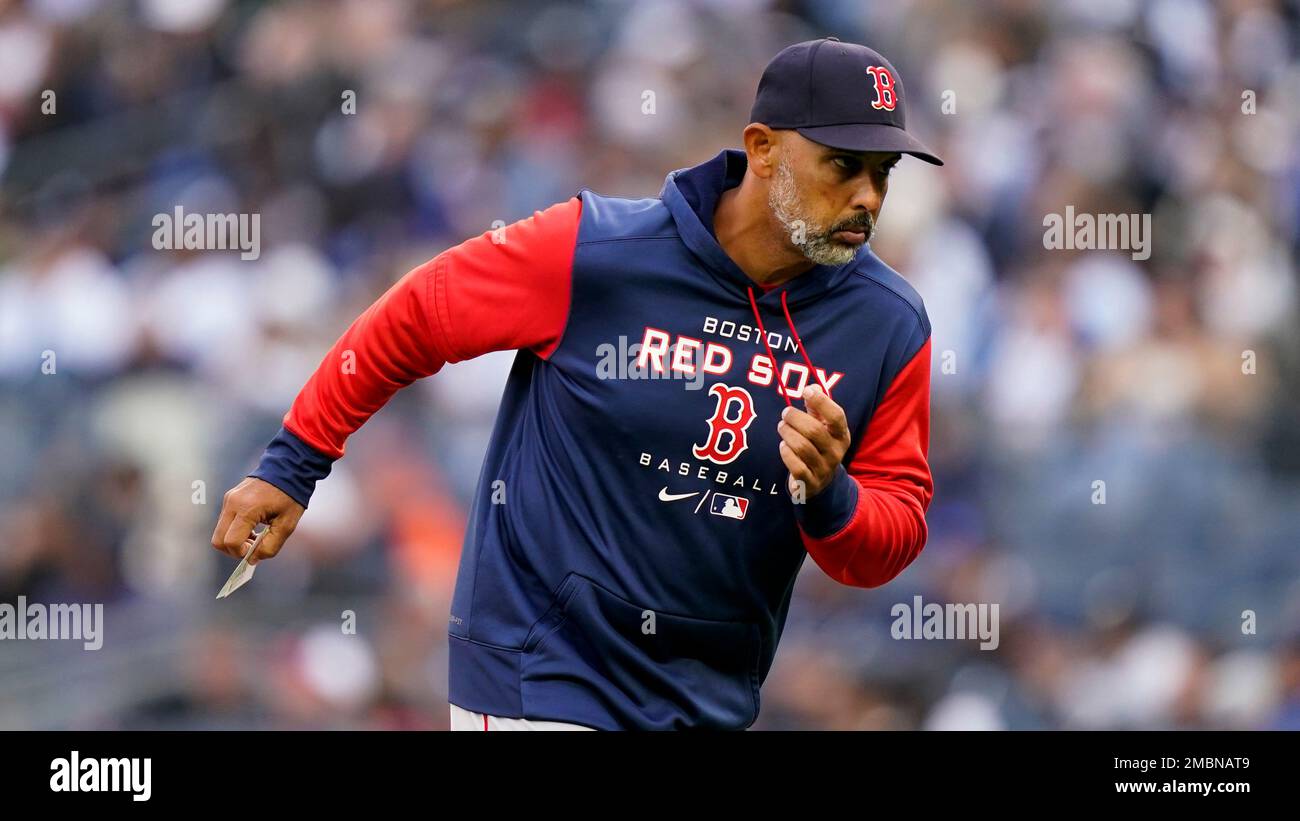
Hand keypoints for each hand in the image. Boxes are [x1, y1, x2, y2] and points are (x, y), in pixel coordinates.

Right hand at [211, 477, 304, 564]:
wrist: (289, 468)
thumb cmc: (291, 496)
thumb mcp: (286, 525)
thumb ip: (270, 546)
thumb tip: (252, 559)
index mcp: (247, 509)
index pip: (231, 542)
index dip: (242, 552)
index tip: (257, 549)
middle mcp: (232, 503)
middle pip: (218, 540)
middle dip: (234, 550)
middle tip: (254, 546)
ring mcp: (229, 499)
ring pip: (219, 532)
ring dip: (234, 540)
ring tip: (256, 535)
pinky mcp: (229, 498)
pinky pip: (224, 521)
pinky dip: (234, 530)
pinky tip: (253, 527)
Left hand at [776, 383, 850, 498]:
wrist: (821, 482)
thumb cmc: (819, 445)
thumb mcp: (823, 426)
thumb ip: (817, 407)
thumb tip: (811, 387)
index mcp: (842, 435)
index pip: (836, 416)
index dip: (821, 401)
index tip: (806, 391)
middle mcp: (836, 452)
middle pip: (814, 430)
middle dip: (795, 418)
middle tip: (785, 413)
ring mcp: (824, 469)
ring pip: (801, 447)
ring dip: (787, 433)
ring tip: (782, 427)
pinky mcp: (810, 483)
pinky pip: (796, 466)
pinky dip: (786, 453)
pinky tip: (783, 446)